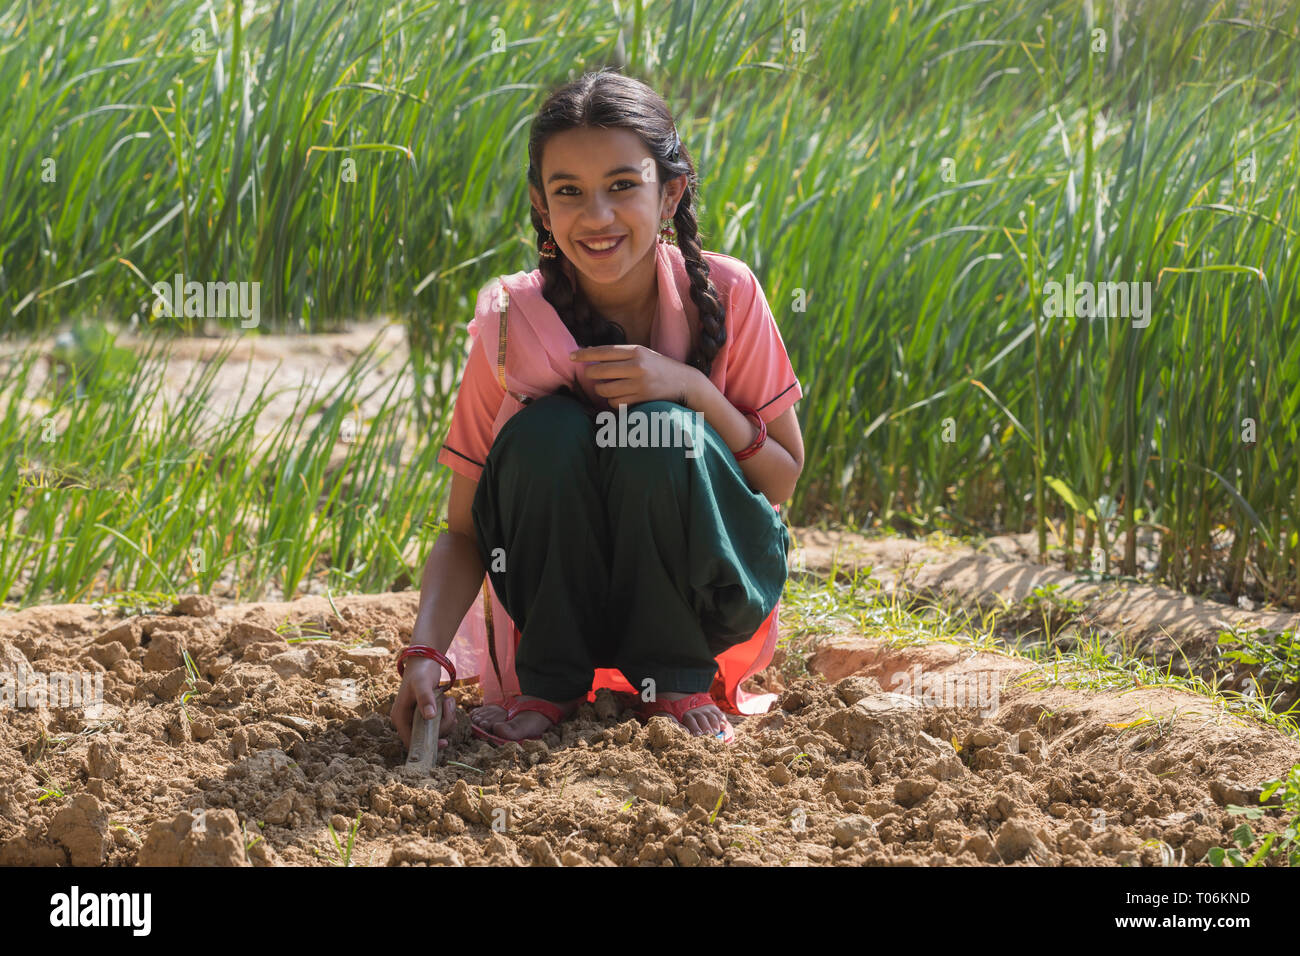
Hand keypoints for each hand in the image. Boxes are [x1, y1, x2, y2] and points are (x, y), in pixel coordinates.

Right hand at [390, 657, 457, 750]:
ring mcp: (417, 718)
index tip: (445, 742)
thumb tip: (429, 716)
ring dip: (448, 717)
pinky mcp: (427, 715)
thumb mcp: (422, 683)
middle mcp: (407, 721)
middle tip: (448, 705)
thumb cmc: (421, 671)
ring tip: (448, 700)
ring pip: (437, 730)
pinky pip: (441, 723)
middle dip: (443, 724)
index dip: (426, 745)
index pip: (410, 741)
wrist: (426, 660)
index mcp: (400, 717)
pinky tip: (448, 702)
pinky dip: (448, 715)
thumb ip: (425, 698)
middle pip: (427, 737)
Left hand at [570, 344, 696, 406]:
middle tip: (592, 376)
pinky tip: (620, 397)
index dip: (584, 354)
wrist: (685, 383)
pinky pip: (615, 403)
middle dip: (591, 375)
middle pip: (599, 371)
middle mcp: (637, 366)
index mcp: (636, 351)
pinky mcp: (641, 399)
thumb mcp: (643, 354)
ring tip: (608, 387)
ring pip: (605, 390)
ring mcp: (639, 384)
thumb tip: (590, 354)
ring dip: (602, 390)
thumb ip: (620, 355)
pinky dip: (613, 401)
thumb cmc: (659, 367)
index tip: (571, 356)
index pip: (604, 351)